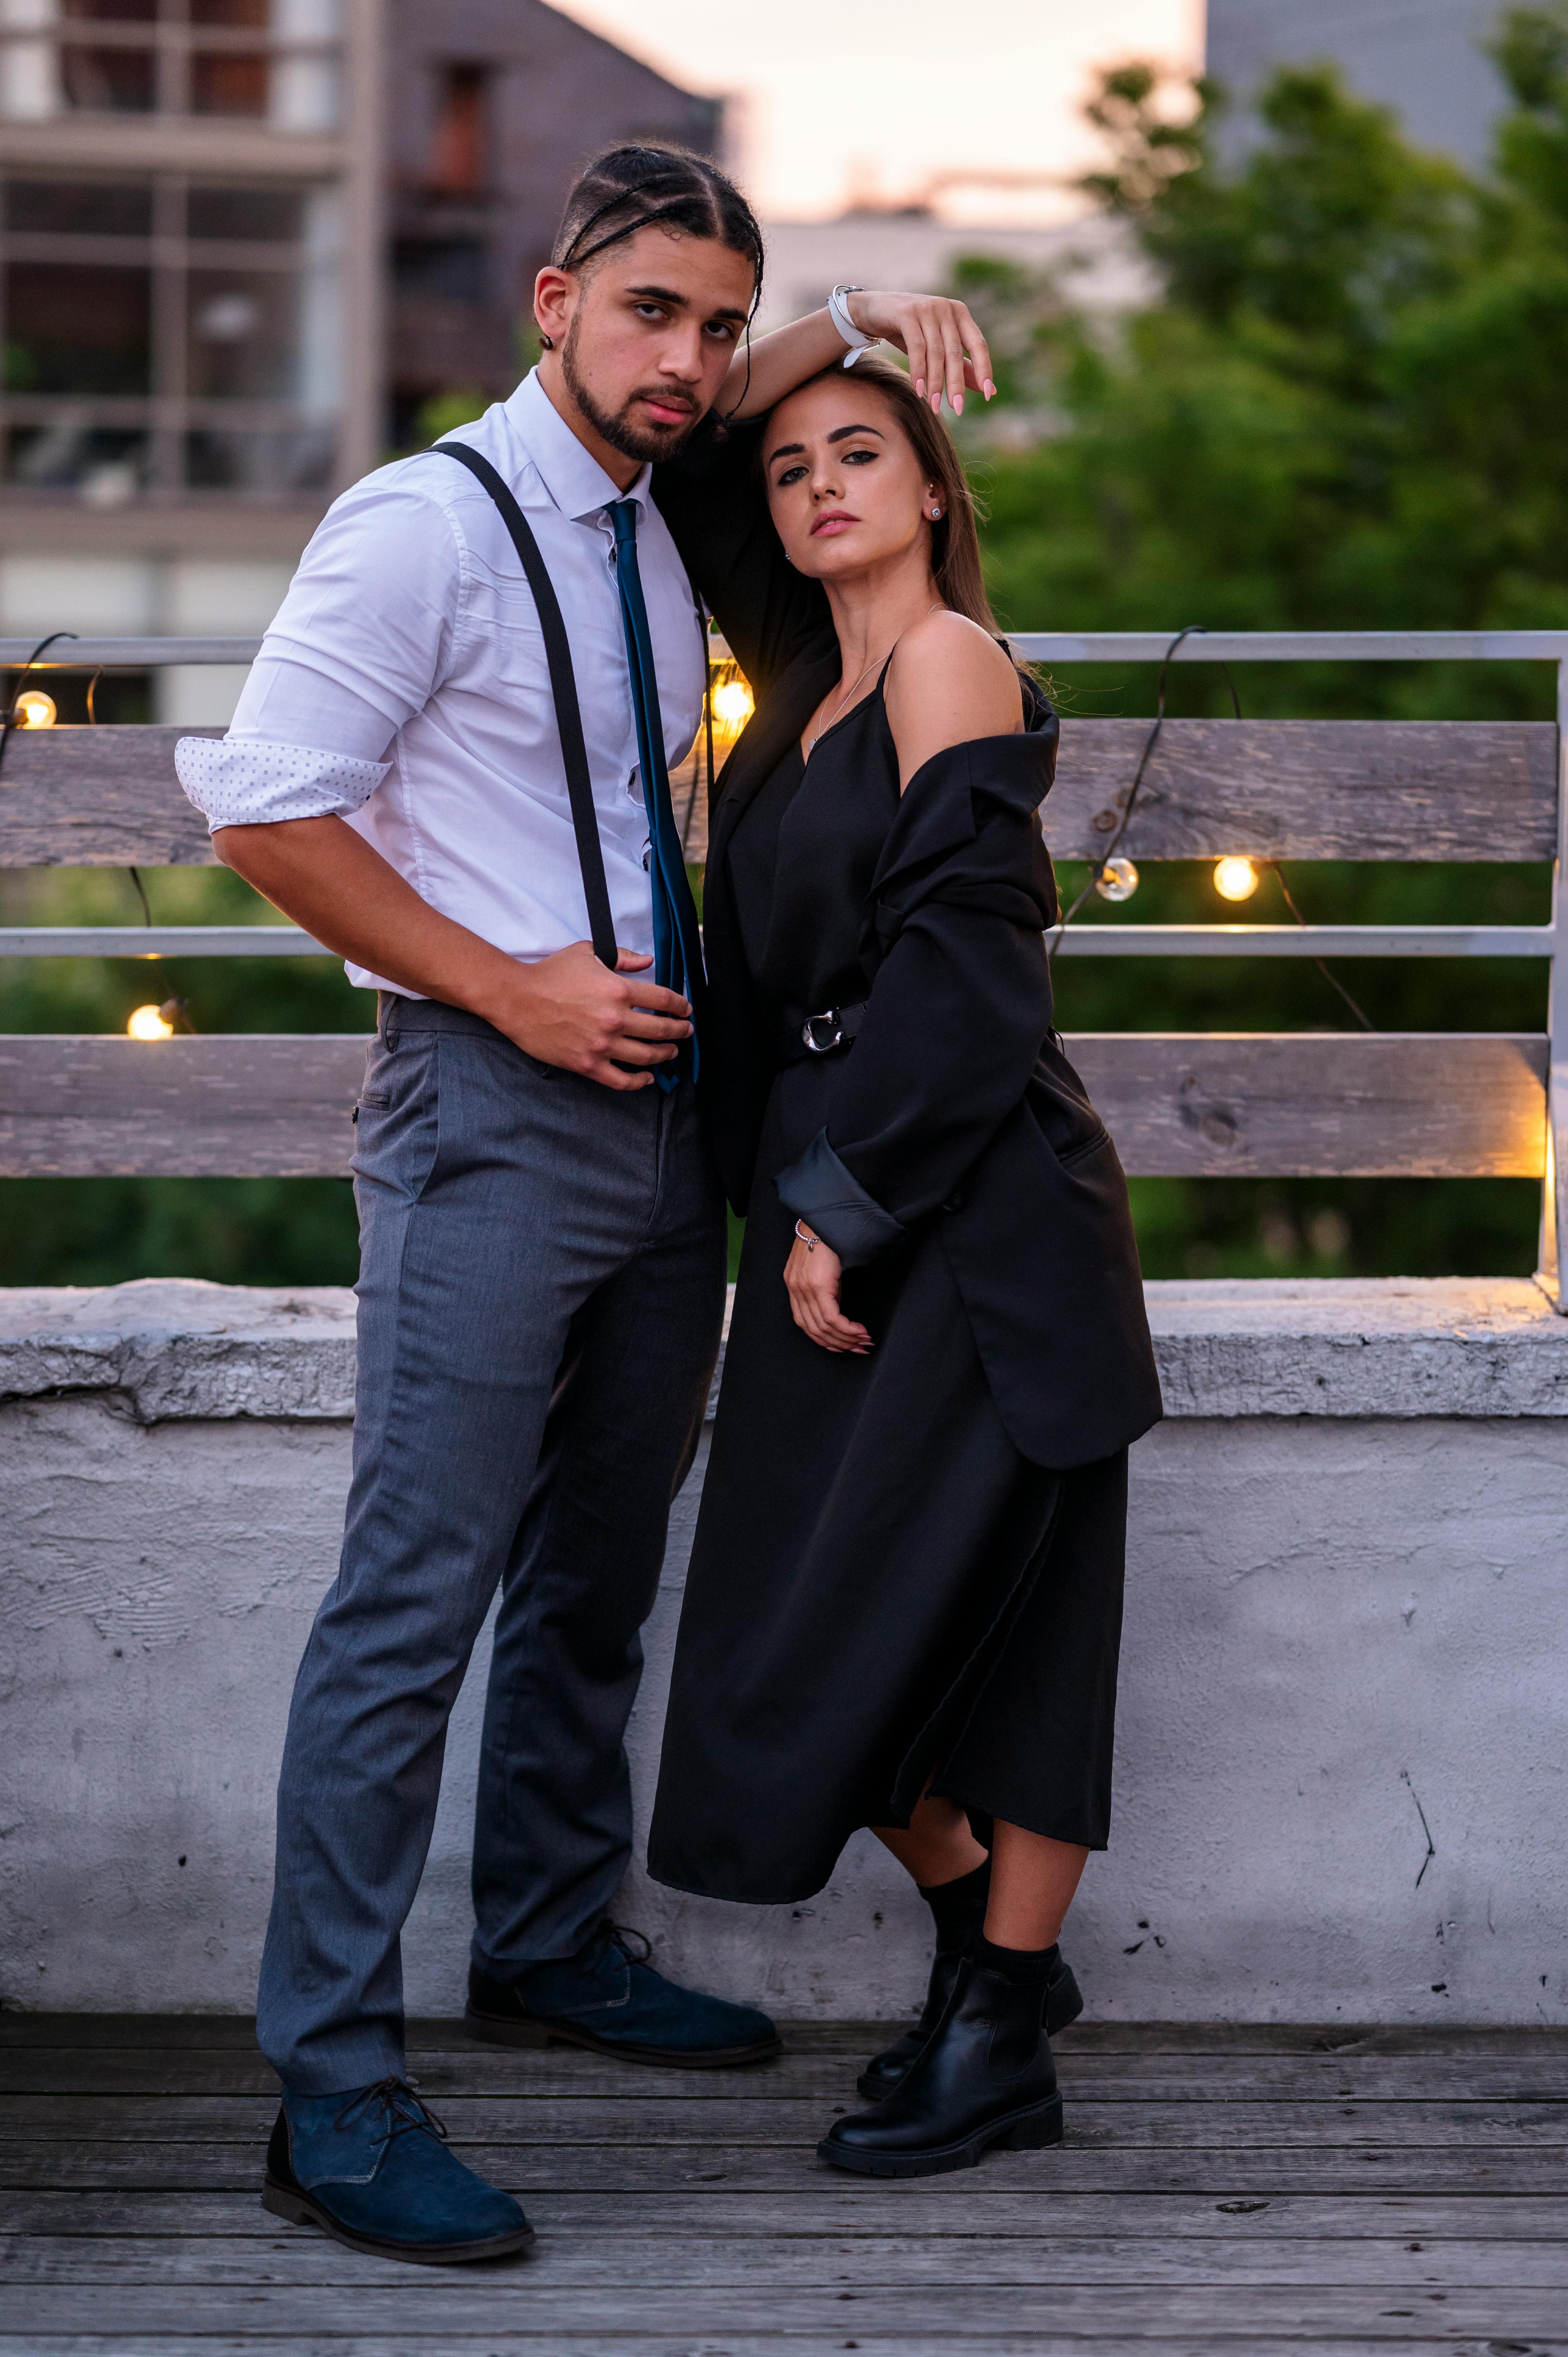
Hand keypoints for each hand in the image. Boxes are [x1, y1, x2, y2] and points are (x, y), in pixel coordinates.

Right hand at [491, 942, 692, 1089]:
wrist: (517, 999)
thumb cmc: (550, 974)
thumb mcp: (588, 953)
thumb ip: (622, 957)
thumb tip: (649, 961)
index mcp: (618, 990)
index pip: (663, 999)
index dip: (680, 1005)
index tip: (685, 1009)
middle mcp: (614, 1019)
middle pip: (660, 1029)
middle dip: (679, 1031)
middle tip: (686, 1031)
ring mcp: (602, 1045)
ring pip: (646, 1056)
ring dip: (664, 1054)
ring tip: (671, 1052)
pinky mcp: (587, 1064)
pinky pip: (621, 1079)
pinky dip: (638, 1081)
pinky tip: (647, 1077)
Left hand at [784, 1224, 872, 1353]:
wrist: (827, 1217)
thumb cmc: (827, 1239)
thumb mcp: (822, 1268)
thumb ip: (825, 1289)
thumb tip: (838, 1310)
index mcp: (793, 1286)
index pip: (805, 1324)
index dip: (825, 1340)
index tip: (844, 1346)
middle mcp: (795, 1290)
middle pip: (814, 1330)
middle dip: (838, 1344)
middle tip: (859, 1348)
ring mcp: (804, 1288)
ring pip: (823, 1327)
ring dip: (846, 1339)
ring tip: (864, 1341)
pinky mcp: (817, 1285)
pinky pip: (831, 1318)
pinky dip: (847, 1329)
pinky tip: (860, 1331)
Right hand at [846, 291, 995, 415]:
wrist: (873, 309)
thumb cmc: (909, 331)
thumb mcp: (937, 347)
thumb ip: (962, 365)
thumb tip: (988, 389)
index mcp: (960, 313)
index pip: (979, 344)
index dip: (984, 370)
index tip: (988, 395)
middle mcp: (946, 308)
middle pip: (956, 353)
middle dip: (956, 384)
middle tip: (957, 409)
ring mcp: (927, 308)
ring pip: (936, 353)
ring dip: (936, 383)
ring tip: (935, 406)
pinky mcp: (907, 313)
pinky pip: (917, 348)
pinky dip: (919, 371)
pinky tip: (919, 390)